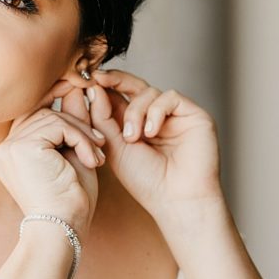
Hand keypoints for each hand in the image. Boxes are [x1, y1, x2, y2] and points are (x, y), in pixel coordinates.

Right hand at [0, 79, 106, 237]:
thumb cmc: (70, 201)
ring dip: (82, 133)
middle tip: (99, 140)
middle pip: (41, 111)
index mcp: (11, 153)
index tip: (81, 96)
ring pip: (51, 116)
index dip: (55, 101)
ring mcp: (9, 147)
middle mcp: (4, 148)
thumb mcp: (73, 155)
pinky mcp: (21, 147)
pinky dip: (80, 138)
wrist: (63, 228)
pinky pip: (57, 125)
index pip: (31, 115)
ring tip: (98, 156)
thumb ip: (71, 123)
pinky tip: (92, 160)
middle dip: (75, 120)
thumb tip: (76, 87)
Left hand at [71, 67, 223, 217]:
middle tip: (97, 79)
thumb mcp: (114, 145)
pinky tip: (150, 133)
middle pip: (133, 84)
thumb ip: (102, 118)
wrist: (175, 199)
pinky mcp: (194, 114)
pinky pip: (170, 97)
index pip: (117, 95)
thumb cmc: (145, 179)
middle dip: (114, 80)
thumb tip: (93, 88)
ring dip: (135, 112)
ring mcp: (175, 114)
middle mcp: (154, 115)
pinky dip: (156, 112)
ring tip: (132, 138)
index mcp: (133, 123)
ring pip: (148, 91)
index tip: (85, 80)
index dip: (101, 86)